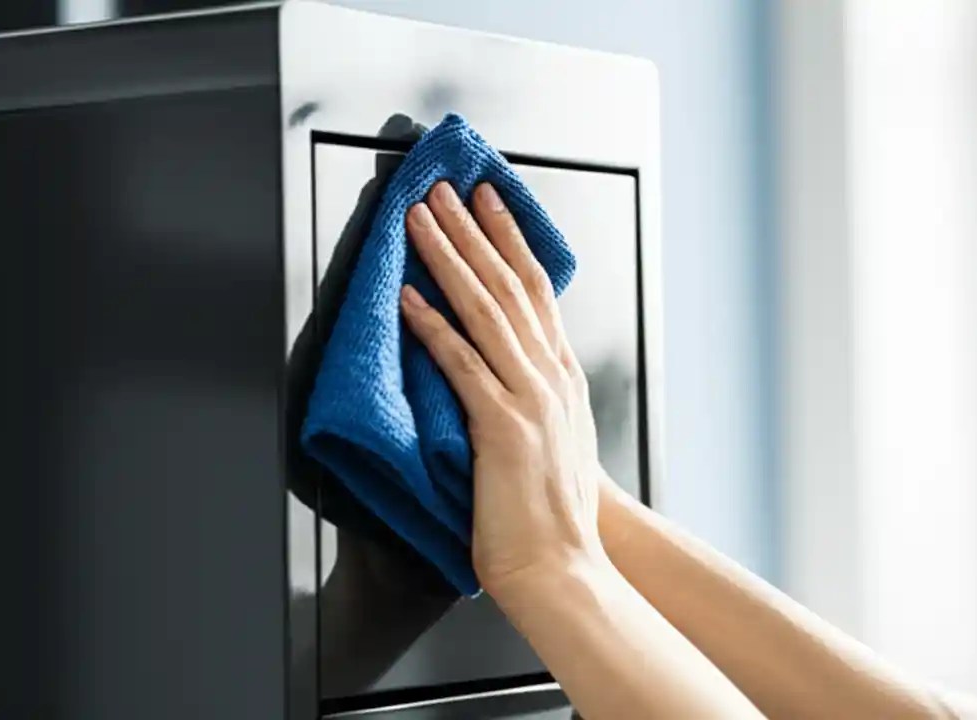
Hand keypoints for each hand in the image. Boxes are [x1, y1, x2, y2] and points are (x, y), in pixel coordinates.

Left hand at [400, 180, 606, 598]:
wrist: (566, 565)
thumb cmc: (554, 513)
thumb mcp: (555, 438)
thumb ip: (534, 396)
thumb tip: (508, 369)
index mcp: (562, 377)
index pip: (536, 291)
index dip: (509, 240)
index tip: (489, 201)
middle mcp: (550, 377)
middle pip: (509, 286)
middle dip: (474, 231)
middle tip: (446, 189)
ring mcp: (529, 399)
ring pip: (485, 311)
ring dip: (450, 259)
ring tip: (421, 220)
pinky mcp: (502, 429)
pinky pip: (462, 366)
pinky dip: (434, 327)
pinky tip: (411, 299)